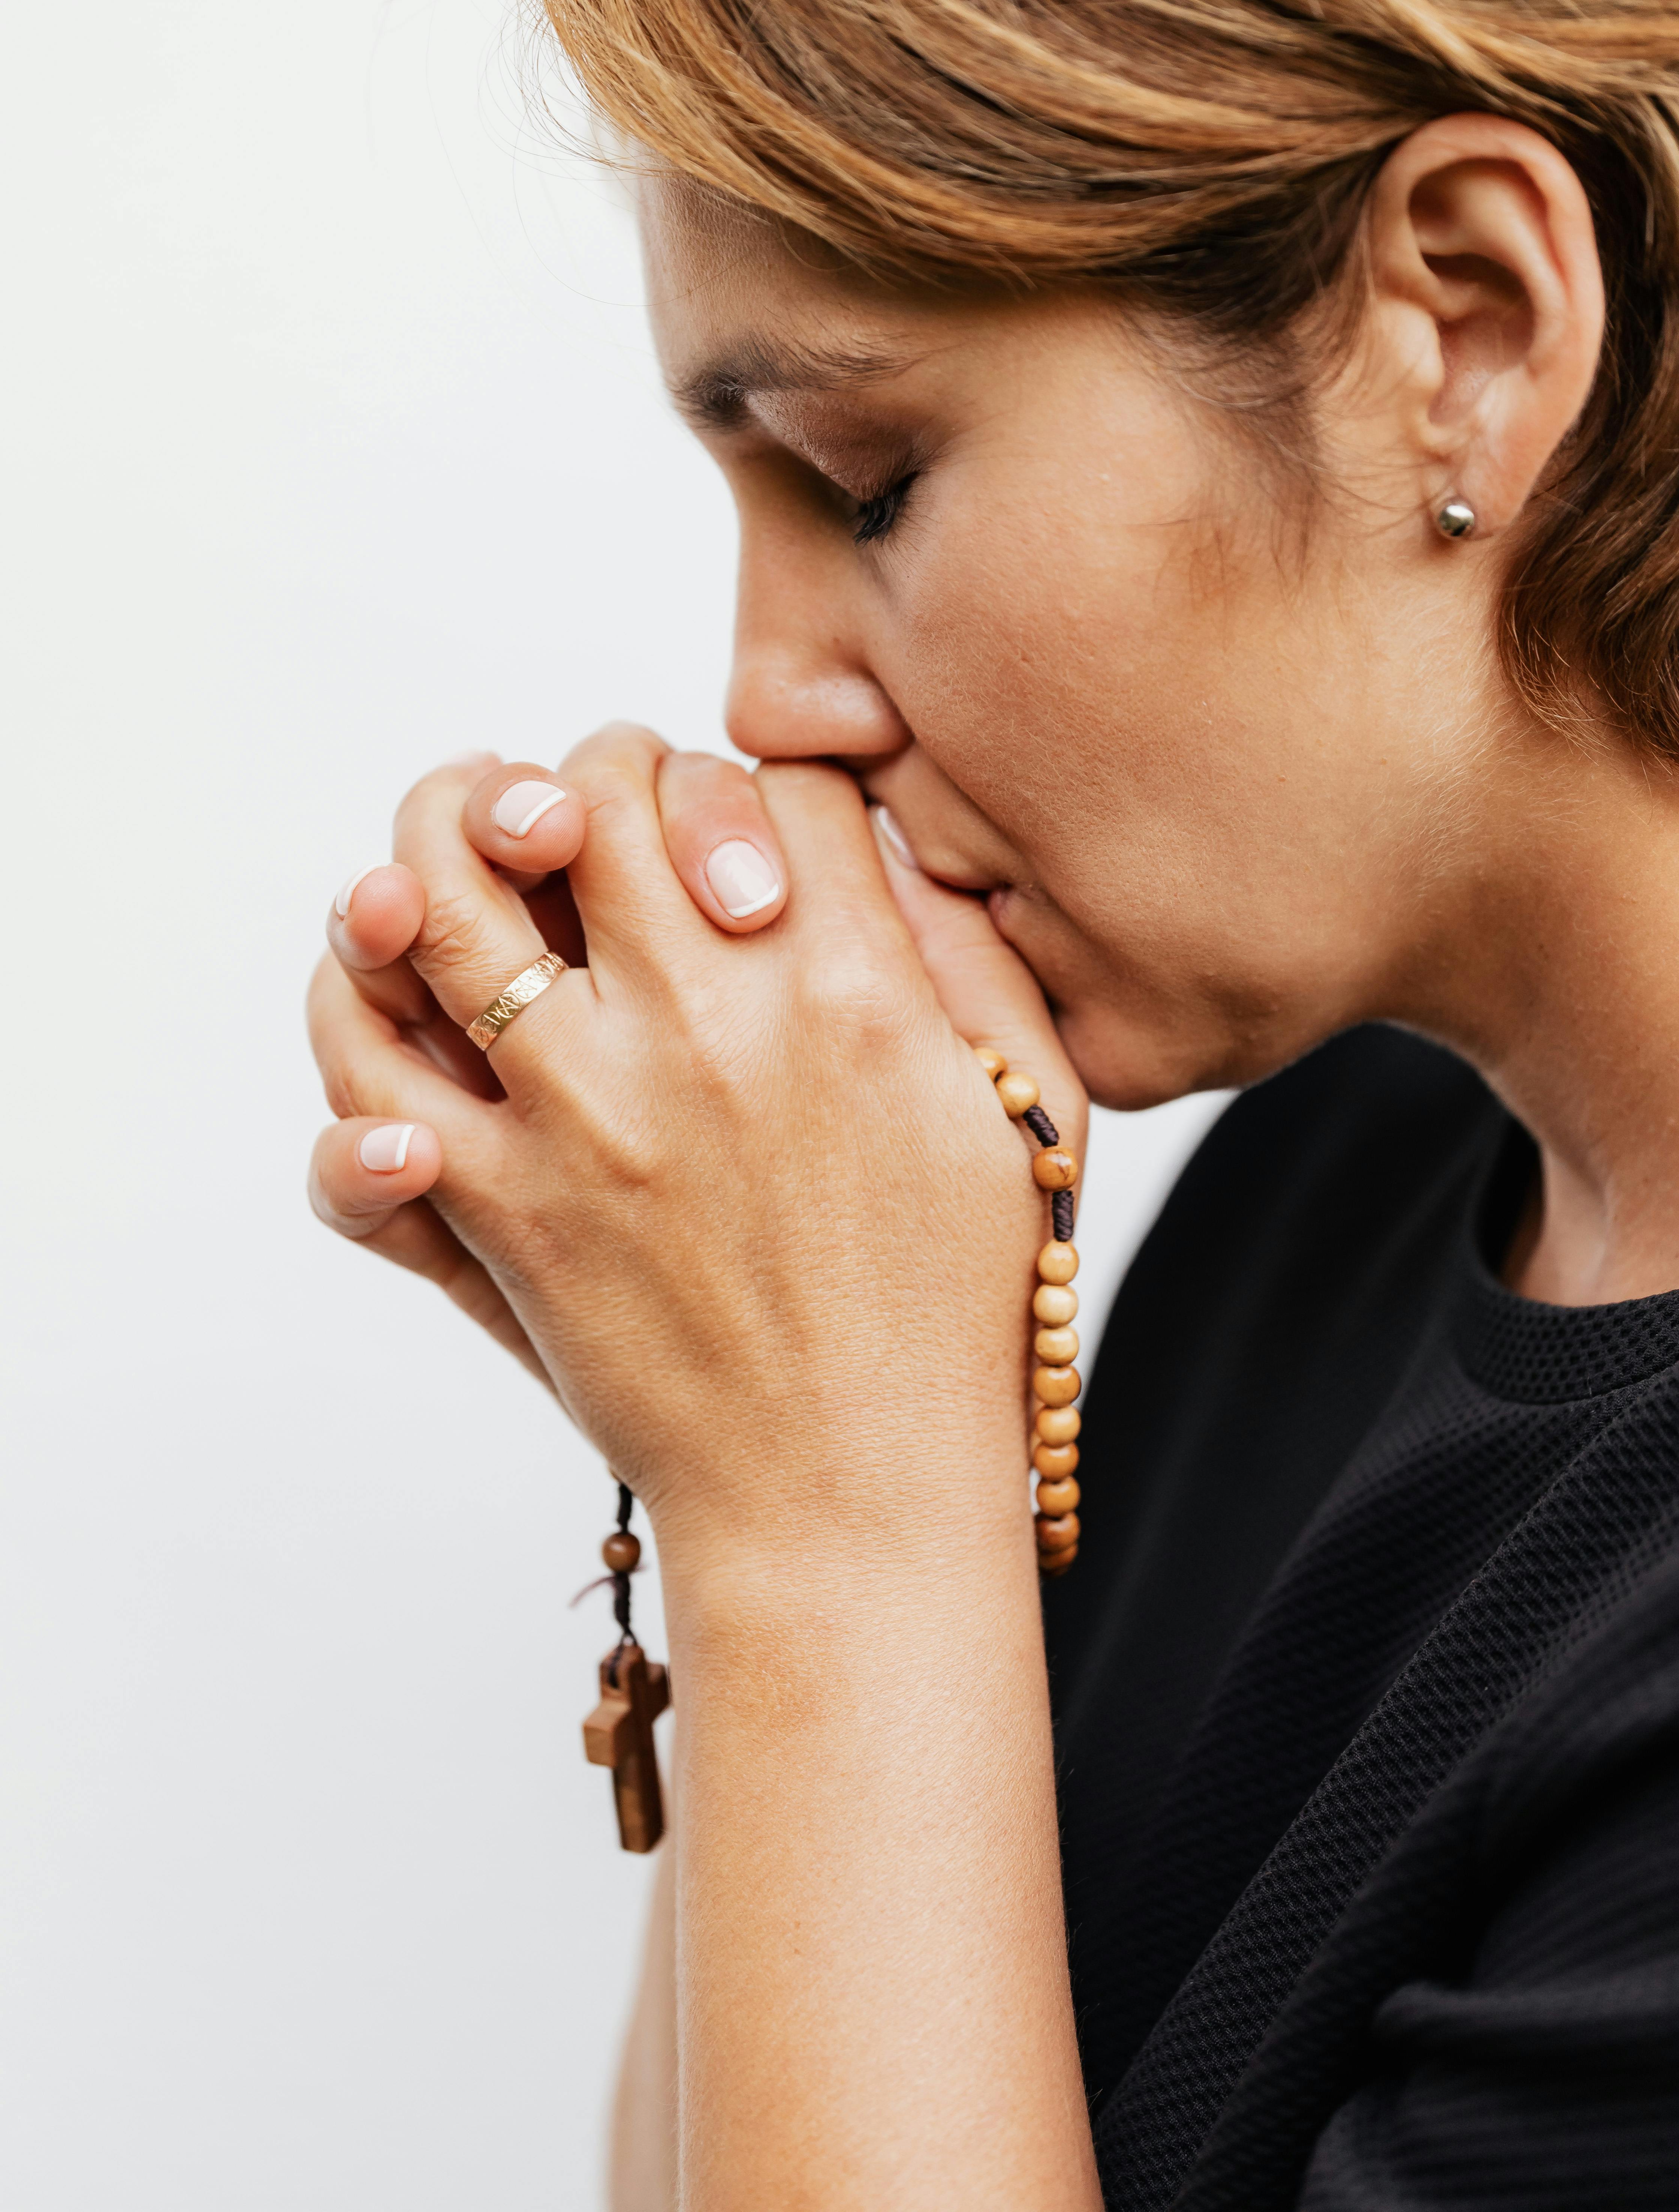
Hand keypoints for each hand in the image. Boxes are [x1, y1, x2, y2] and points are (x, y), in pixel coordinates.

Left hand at [306, 727, 1084, 1568]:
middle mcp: (710, 1032)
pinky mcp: (503, 1207)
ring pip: (443, 896)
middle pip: (596, 790)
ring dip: (435, 841)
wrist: (855, 1499)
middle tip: (587, 817)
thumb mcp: (1025, 1114)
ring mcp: (588, 1116)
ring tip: (461, 852)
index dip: (746, 786)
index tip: (744, 843)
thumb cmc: (949, 1310)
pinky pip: (367, 1072)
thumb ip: (973, 963)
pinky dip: (353, 1008)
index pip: (771, 782)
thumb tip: (885, 851)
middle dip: (589, 771)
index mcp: (853, 994)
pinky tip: (388, 984)